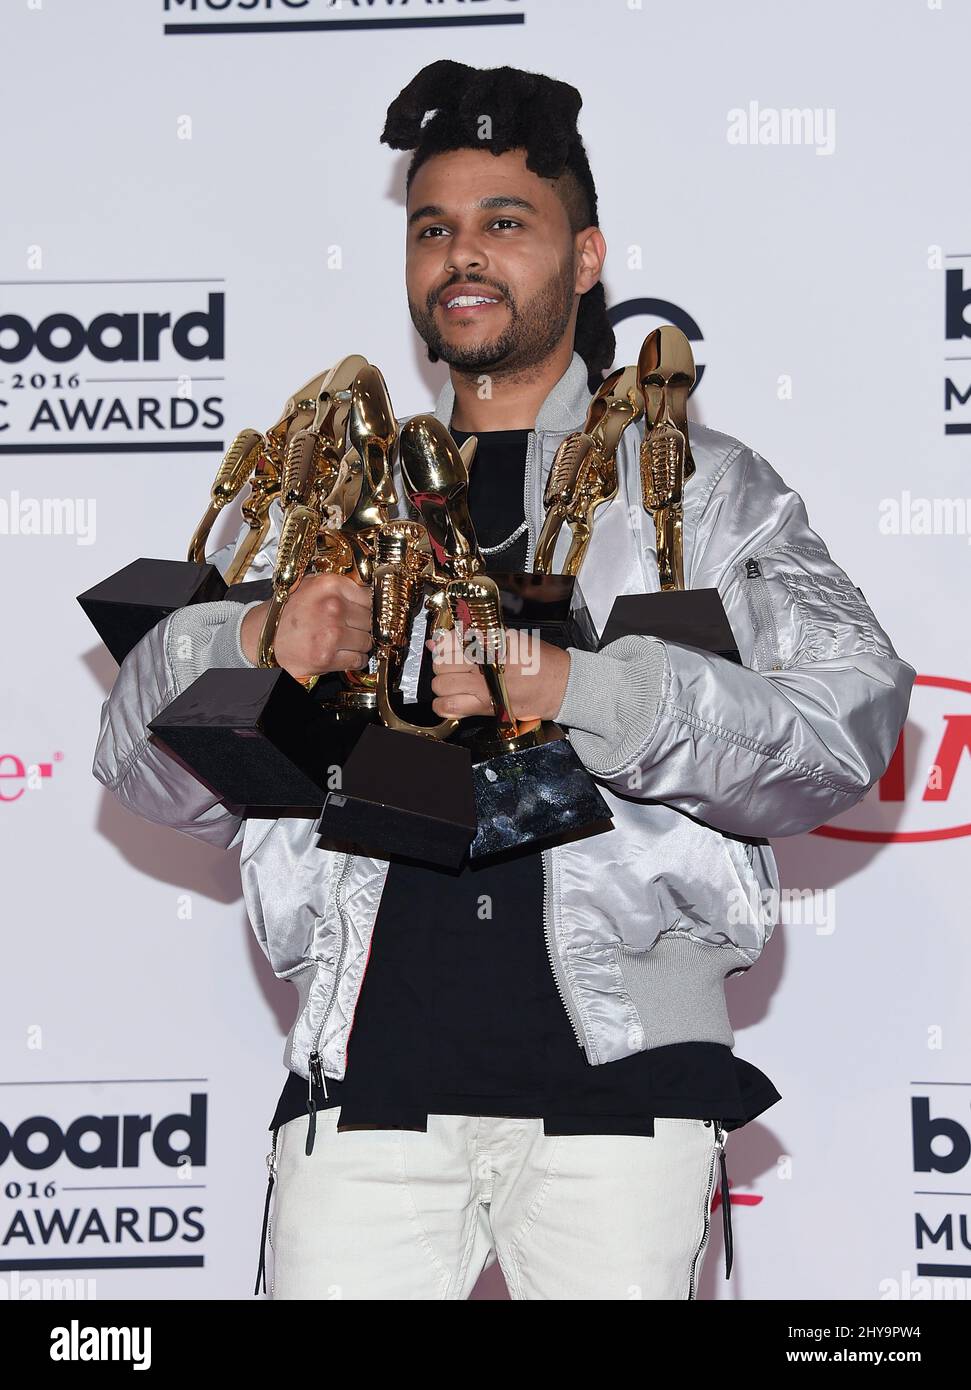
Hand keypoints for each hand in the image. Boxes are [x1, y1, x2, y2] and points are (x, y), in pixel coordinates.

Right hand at [240, 572, 372, 679]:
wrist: (261, 636)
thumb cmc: (286, 612)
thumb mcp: (310, 585)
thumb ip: (338, 586)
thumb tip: (367, 592)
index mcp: (329, 585)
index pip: (369, 597)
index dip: (367, 607)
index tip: (363, 613)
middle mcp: (332, 607)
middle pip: (369, 620)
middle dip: (362, 627)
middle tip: (348, 629)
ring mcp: (331, 633)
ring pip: (367, 641)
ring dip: (358, 644)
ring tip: (343, 642)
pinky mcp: (327, 657)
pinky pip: (358, 660)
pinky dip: (354, 660)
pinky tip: (342, 655)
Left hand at [427, 627, 570, 721]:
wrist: (562, 686)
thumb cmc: (541, 662)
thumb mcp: (512, 638)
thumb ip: (476, 637)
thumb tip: (439, 640)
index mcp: (493, 645)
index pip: (450, 642)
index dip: (444, 644)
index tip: (448, 646)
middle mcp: (486, 666)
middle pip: (442, 663)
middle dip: (443, 663)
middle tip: (453, 664)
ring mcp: (484, 688)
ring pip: (441, 685)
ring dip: (443, 683)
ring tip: (455, 681)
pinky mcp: (486, 707)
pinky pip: (449, 707)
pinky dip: (444, 704)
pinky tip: (452, 698)